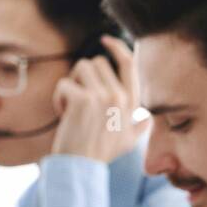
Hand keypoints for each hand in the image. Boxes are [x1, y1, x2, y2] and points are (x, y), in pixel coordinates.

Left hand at [50, 36, 147, 162]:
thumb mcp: (128, 142)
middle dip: (83, 77)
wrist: (81, 168)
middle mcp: (121, 98)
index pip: (130, 64)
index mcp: (132, 104)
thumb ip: (139, 127)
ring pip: (80, 67)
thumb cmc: (100, 154)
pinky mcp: (83, 99)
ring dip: (71, 84)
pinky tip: (64, 116)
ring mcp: (103, 97)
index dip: (117, 47)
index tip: (105, 39)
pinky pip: (64, 83)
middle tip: (79, 102)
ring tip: (72, 109)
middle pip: (97, 62)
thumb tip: (148, 120)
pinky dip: (58, 98)